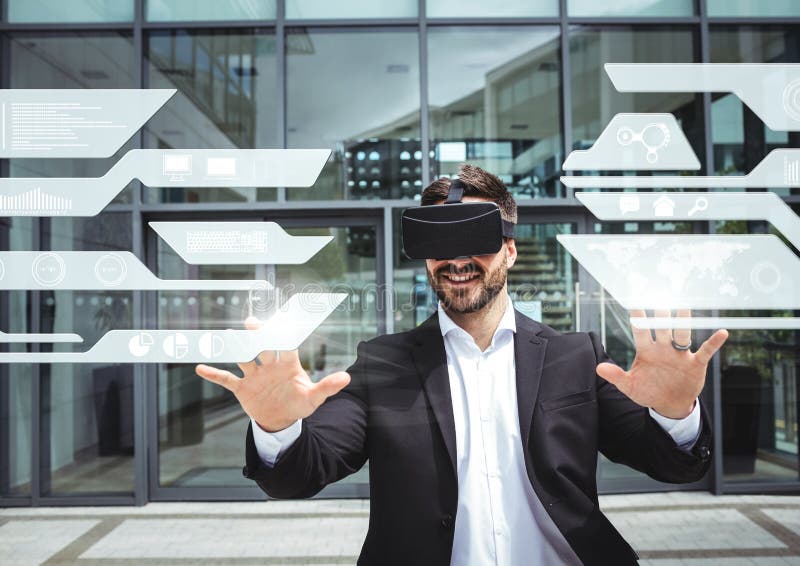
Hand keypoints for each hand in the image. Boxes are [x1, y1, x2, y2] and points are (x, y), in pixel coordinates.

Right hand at [195, 317, 350, 431]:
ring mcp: (255, 375)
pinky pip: (226, 379)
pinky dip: (214, 374)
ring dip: (235, 348)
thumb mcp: (314, 398)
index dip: (284, 334)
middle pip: (262, 345)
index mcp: (289, 364)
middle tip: (252, 322)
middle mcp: (270, 365)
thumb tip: (346, 378)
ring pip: (243, 357)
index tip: (281, 321)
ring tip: (226, 336)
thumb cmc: (300, 404)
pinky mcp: (243, 388)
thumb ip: (328, 387)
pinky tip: (200, 367)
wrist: (281, 421)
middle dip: (258, 335)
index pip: (286, 345)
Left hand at [595, 309, 727, 418]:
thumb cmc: (648, 392)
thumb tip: (598, 368)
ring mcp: (679, 354)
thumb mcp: (630, 386)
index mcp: (646, 351)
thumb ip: (616, 376)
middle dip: (661, 314)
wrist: (669, 405)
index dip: (638, 318)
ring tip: (684, 307)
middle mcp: (663, 348)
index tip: (635, 302)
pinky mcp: (695, 363)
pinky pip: (705, 351)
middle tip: (660, 296)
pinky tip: (721, 333)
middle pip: (662, 327)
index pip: (641, 331)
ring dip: (683, 322)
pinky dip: (713, 343)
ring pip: (682, 334)